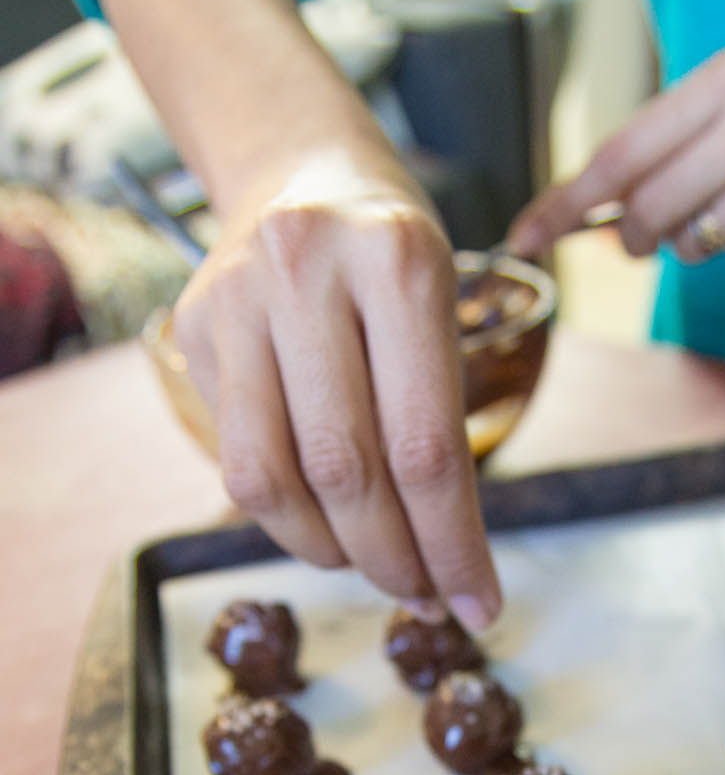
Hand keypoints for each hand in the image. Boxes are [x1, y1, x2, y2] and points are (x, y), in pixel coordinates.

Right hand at [174, 147, 500, 630]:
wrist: (302, 169)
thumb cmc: (392, 255)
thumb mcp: (445, 308)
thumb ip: (441, 419)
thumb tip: (444, 557)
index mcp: (400, 262)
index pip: (427, 447)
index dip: (454, 546)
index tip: (481, 604)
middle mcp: (307, 270)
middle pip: (348, 471)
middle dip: (394, 559)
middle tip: (425, 594)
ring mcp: (237, 298)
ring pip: (273, 480)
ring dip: (330, 552)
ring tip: (373, 564)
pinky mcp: (193, 327)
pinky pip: (237, 459)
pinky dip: (285, 517)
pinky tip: (324, 523)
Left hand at [509, 48, 724, 265]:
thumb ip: (673, 133)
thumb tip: (601, 199)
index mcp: (724, 82)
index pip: (620, 155)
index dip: (564, 202)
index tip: (527, 233)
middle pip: (645, 212)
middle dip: (633, 234)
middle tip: (644, 232)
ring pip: (691, 243)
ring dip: (696, 238)